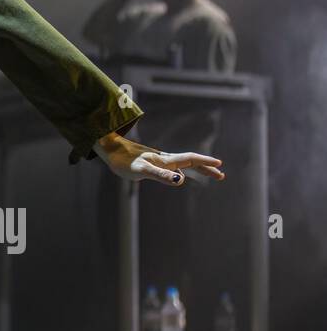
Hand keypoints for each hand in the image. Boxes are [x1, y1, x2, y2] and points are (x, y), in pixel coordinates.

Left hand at [93, 131, 223, 186]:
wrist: (109, 150)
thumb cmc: (123, 161)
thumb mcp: (142, 171)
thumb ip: (160, 175)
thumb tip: (180, 180)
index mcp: (165, 160)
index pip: (189, 159)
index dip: (205, 162)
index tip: (220, 166)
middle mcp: (164, 159)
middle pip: (190, 161)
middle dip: (206, 168)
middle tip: (222, 175)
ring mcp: (158, 160)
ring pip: (182, 164)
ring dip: (197, 169)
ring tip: (208, 174)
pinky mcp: (150, 163)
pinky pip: (172, 167)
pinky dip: (182, 170)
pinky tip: (179, 175)